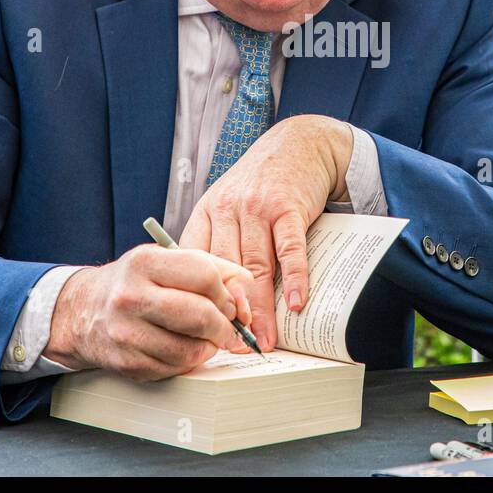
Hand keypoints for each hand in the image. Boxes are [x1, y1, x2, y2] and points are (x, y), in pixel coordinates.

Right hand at [44, 245, 254, 380]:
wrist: (84, 310)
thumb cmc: (137, 282)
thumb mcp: (168, 260)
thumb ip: (213, 268)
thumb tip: (247, 292)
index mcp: (145, 262)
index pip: (205, 275)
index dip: (227, 293)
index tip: (229, 302)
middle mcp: (131, 296)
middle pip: (201, 315)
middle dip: (224, 326)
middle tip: (228, 327)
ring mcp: (126, 333)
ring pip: (191, 349)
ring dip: (209, 347)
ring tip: (206, 338)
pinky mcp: (127, 363)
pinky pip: (175, 368)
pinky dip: (189, 361)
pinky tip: (183, 348)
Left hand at [179, 114, 353, 350]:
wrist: (298, 143)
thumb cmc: (261, 182)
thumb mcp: (228, 204)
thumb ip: (218, 242)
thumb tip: (210, 296)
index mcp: (206, 213)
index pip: (194, 265)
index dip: (199, 301)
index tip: (205, 332)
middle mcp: (227, 210)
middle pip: (224, 273)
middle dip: (229, 315)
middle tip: (236, 348)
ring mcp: (258, 207)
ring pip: (255, 267)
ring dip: (261, 309)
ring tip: (266, 340)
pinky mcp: (288, 206)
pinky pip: (290, 249)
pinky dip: (294, 279)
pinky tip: (295, 304)